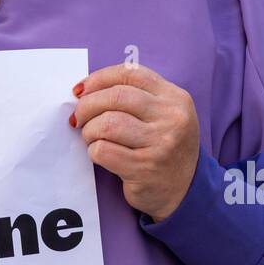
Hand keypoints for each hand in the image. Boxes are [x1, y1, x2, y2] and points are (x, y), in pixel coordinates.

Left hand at [71, 62, 199, 221]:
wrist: (185, 190)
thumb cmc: (164, 147)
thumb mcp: (162, 114)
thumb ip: (134, 96)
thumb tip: (85, 90)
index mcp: (174, 98)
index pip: (130, 74)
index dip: (99, 78)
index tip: (81, 90)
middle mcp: (171, 118)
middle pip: (116, 96)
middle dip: (87, 105)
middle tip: (79, 117)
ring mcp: (161, 144)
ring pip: (107, 123)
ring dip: (89, 130)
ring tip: (91, 137)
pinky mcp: (145, 169)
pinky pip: (104, 150)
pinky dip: (93, 150)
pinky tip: (100, 154)